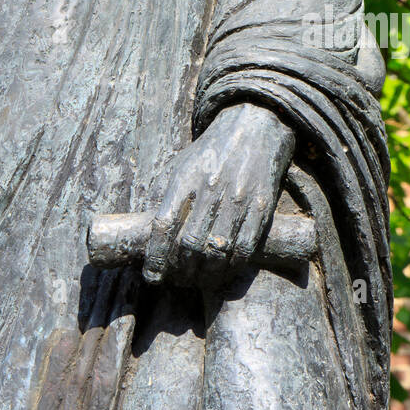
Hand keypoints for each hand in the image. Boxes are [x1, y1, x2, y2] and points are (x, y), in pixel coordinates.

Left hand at [142, 102, 295, 287]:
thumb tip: (149, 235)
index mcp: (186, 177)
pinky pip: (245, 248)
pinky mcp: (261, 207)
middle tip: (177, 281)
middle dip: (181, 271)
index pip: (164, 224)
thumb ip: (168, 195)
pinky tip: (222, 273)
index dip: (155, 255)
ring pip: (218, 251)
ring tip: (197, 282)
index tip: (151, 275)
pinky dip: (231, 268)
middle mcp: (211, 189)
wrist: (256, 127)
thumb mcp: (183, 164)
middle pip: (191, 243)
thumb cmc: (213, 151)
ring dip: (205, 275)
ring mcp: (238, 199)